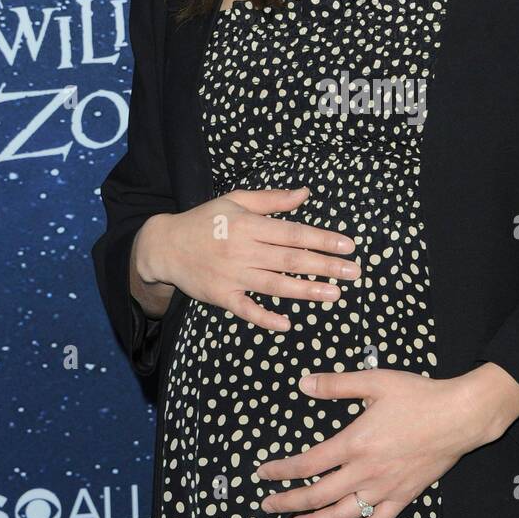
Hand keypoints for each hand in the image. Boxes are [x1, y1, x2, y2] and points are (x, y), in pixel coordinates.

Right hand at [131, 185, 359, 331]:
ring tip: (334, 295)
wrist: (164, 246)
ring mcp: (232, 275)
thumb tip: (305, 194)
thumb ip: (272, 200)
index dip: (322, 240)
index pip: (294, 233)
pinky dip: (265, 318)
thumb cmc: (205, 221)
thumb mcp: (236, 201)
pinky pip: (246, 310)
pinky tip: (287, 323)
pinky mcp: (221, 296)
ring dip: (306, 291)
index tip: (348, 245)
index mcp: (249, 226)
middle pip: (291, 260)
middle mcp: (243, 251)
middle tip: (354, 272)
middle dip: (325, 266)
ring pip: (275, 285)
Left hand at [255, 363, 518, 517]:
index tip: (263, 474)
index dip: (281, 471)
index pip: (307, 463)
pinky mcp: (404, 496)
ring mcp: (384, 488)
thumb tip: (303, 384)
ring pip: (341, 515)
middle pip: (317, 495)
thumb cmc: (418, 396)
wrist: (460, 416)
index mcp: (354, 443)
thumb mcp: (375, 382)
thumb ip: (337, 385)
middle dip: (288, 503)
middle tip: (267, 507)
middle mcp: (365, 471)